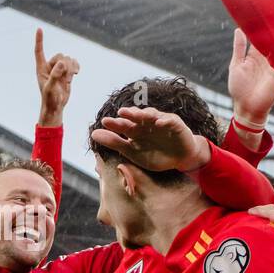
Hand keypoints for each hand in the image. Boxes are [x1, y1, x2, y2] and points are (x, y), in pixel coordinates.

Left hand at [34, 28, 79, 125]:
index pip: (39, 51)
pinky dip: (76, 67)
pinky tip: (77, 73)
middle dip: (66, 66)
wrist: (56, 106)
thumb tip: (62, 63)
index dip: (39, 40)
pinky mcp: (67, 72)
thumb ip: (55, 75)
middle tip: (66, 78)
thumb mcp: (50, 88)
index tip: (39, 29)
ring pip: (69, 60)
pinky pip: (74, 63)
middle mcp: (50, 66)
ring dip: (71, 69)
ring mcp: (59, 69)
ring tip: (69, 80)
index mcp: (41, 68)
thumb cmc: (49, 98)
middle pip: (61, 56)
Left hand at [90, 106, 210, 172]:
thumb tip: (93, 134)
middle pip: (135, 117)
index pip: (122, 126)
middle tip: (119, 113)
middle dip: (128, 115)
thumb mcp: (133, 152)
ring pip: (151, 115)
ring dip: (143, 114)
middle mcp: (146, 123)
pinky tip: (158, 122)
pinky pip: (169, 120)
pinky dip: (164, 120)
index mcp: (135, 130)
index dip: (114, 124)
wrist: (180, 159)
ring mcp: (160, 122)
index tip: (103, 123)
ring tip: (135, 114)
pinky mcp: (175, 124)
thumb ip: (115, 143)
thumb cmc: (156, 155)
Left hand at [228, 29, 273, 126]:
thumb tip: (239, 29)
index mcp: (255, 56)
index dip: (261, 27)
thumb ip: (239, 48)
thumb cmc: (239, 88)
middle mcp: (266, 59)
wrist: (247, 108)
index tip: (263, 12)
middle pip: (272, 41)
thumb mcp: (236, 65)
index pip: (260, 38)